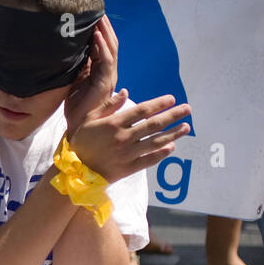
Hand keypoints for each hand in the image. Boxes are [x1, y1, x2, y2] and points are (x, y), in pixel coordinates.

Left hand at [64, 15, 119, 134]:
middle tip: (97, 8)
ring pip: (110, 49)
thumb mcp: (73, 80)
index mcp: (100, 70)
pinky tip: (97, 35)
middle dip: (104, 25)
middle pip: (110, 43)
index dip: (100, 29)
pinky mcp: (104, 84)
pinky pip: (106, 61)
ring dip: (105, 31)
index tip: (93, 13)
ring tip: (99, 16)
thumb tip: (67, 48)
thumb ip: (76, 65)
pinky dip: (102, 47)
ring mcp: (108, 77)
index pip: (103, 44)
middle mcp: (107, 72)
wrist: (78, 127)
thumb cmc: (75, 106)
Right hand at [68, 94, 190, 182]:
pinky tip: (172, 147)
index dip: (159, 104)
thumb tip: (126, 92)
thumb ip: (107, 105)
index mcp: (114, 123)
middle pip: (154, 124)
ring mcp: (128, 154)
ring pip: (155, 142)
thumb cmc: (81, 142)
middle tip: (187, 109)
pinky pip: (149, 160)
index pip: (142, 110)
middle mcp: (123, 137)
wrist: (76, 171)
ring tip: (186, 128)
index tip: (172, 99)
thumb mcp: (88, 119)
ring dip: (173, 134)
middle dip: (173, 116)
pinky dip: (162, 154)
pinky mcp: (129, 168)